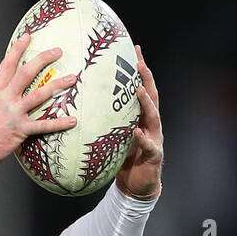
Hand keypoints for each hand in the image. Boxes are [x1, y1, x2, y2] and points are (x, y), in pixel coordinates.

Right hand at [0, 33, 78, 173]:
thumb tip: (5, 98)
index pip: (7, 65)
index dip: (17, 49)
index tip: (27, 36)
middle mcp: (6, 99)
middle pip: (26, 73)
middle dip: (42, 59)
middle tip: (57, 52)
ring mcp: (14, 114)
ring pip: (38, 95)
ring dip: (57, 85)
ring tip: (71, 78)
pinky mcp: (20, 130)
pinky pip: (43, 125)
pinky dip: (59, 123)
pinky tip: (72, 120)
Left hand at [115, 47, 162, 199]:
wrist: (138, 186)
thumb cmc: (124, 160)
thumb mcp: (113, 138)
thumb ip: (105, 122)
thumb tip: (80, 107)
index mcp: (142, 117)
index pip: (142, 89)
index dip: (140, 70)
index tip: (134, 49)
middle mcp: (151, 124)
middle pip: (151, 96)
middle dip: (146, 78)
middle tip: (139, 61)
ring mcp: (155, 138)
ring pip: (154, 116)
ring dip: (146, 102)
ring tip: (138, 90)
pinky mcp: (154, 155)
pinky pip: (149, 146)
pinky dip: (143, 139)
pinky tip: (136, 132)